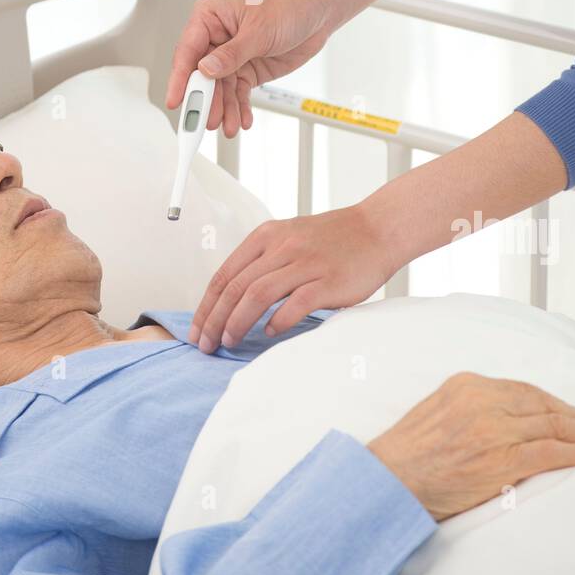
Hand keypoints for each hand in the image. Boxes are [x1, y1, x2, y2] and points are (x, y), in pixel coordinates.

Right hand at [165, 0, 335, 137]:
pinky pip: (237, 93)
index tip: (176, 100)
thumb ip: (231, 54)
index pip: (188, 51)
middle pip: (201, 75)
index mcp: (210, 17)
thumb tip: (206, 70)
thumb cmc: (289, 6)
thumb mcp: (258, 31)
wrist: (318, 13)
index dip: (180, 78)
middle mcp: (216, 37)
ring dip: (225, 109)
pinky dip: (240, 107)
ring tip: (230, 125)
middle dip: (206, 100)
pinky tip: (242, 119)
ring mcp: (231, 56)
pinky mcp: (246, 70)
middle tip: (206, 121)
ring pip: (220, 89)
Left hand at [188, 207, 388, 351]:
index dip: (206, 306)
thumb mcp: (289, 238)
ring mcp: (304, 262)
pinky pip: (295, 303)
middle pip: (235, 287)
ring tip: (229, 341)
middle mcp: (281, 246)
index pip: (224, 274)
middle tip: (206, 344)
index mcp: (266, 236)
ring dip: (238, 322)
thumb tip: (233, 298)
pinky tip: (269, 333)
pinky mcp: (326, 280)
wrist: (377, 229)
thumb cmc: (332, 240)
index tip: (197, 330)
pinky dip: (277, 321)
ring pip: (257, 295)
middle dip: (215, 320)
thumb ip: (264, 261)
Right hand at [368, 373, 574, 520]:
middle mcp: (481, 399)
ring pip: (553, 425)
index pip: (526, 389)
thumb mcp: (438, 411)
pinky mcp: (499, 459)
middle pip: (544, 404)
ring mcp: (491, 428)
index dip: (557, 403)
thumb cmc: (408, 455)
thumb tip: (512, 417)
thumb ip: (473, 406)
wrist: (386, 480)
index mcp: (466, 384)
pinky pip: (549, 451)